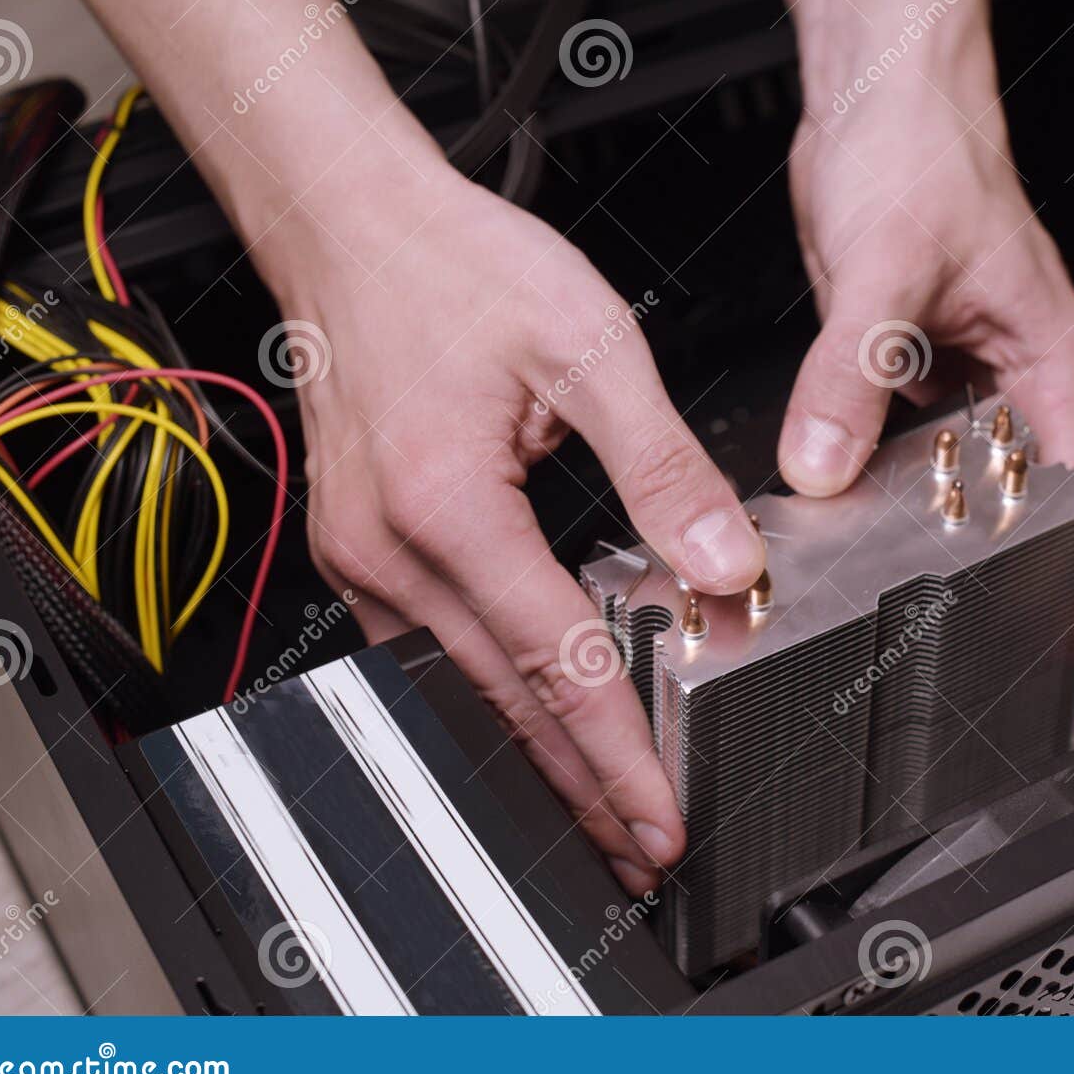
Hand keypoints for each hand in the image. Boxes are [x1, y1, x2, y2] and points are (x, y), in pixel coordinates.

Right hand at [268, 167, 764, 891]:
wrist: (350, 223)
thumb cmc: (454, 267)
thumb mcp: (589, 349)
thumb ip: (663, 466)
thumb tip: (723, 557)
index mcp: (449, 506)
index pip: (556, 664)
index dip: (617, 752)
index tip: (658, 815)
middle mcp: (391, 547)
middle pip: (503, 701)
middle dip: (578, 786)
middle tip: (634, 849)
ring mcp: (361, 553)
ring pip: (460, 686)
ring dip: (530, 754)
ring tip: (593, 809)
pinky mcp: (357, 543)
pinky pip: (424, 647)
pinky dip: (484, 693)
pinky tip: (523, 719)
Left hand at [780, 38, 1073, 725]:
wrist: (881, 96)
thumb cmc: (922, 149)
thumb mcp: (884, 267)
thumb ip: (853, 373)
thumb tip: (825, 462)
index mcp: (1051, 364)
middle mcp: (1021, 381)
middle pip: (1039, 517)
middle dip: (1039, 603)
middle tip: (1021, 692)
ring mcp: (969, 379)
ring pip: (975, 496)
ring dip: (961, 559)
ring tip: (949, 643)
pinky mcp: (917, 370)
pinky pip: (919, 460)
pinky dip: (901, 506)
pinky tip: (871, 542)